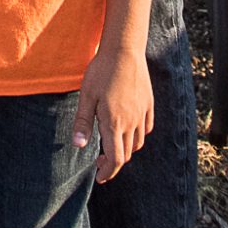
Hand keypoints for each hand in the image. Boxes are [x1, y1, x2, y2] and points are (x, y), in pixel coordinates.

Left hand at [73, 44, 152, 182]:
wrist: (124, 50)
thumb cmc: (101, 72)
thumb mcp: (86, 96)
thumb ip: (83, 122)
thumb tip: (78, 146)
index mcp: (114, 123)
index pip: (116, 159)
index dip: (108, 172)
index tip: (99, 176)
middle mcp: (131, 122)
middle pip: (127, 154)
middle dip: (114, 163)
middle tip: (99, 161)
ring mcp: (142, 113)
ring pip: (138, 142)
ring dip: (126, 150)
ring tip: (112, 144)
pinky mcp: (149, 103)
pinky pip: (147, 128)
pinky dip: (138, 135)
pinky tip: (128, 129)